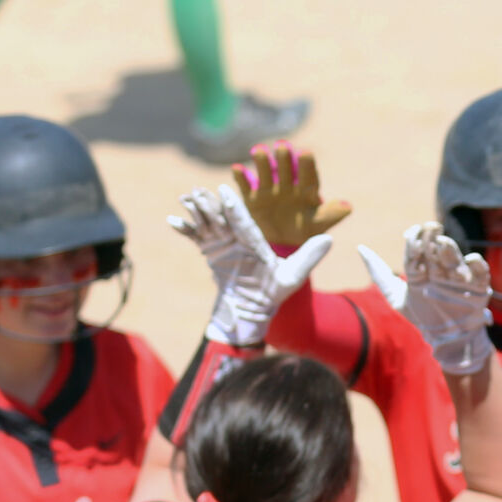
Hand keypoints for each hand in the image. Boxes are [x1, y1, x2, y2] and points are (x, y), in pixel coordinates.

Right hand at [168, 184, 333, 346]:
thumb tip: (330, 239)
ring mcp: (223, 244)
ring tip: (186, 198)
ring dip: (197, 211)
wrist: (251, 311)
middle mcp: (238, 239)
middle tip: (199, 190)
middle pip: (223, 218)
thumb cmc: (274, 294)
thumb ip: (309, 257)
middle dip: (211, 204)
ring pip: (208, 223)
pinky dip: (184, 229)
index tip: (225, 191)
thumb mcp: (294, 276)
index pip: (244, 222)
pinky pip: (195, 238)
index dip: (234, 208)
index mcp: (256, 241)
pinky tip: (171, 220)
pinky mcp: (211, 252)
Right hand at [231, 141, 352, 248]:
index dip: (307, 164)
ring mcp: (270, 189)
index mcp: (306, 189)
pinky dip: (241, 177)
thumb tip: (348, 207)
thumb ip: (331, 214)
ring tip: (258, 151)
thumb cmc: (305, 228)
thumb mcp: (319, 224)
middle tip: (283, 146)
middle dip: (284, 157)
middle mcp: (288, 184)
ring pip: (265, 172)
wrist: (284, 242)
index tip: (306, 153)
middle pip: (286, 168)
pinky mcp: (253, 198)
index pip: (308, 174)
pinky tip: (237, 169)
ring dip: (262, 161)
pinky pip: (246, 186)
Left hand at [359, 223, 493, 373]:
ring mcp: (459, 279)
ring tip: (443, 242)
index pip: (416, 252)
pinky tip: (471, 260)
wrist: (448, 339)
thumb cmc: (422, 316)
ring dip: (450, 249)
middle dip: (432, 239)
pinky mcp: (477, 288)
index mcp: (422, 271)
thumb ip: (379, 273)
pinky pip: (480, 273)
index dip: (414, 240)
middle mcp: (440, 271)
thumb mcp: (395, 296)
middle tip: (429, 228)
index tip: (411, 232)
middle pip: (435, 252)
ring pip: (455, 259)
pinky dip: (477, 265)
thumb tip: (360, 247)